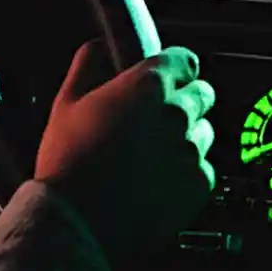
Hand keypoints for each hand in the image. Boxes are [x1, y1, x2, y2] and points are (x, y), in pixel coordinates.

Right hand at [34, 41, 215, 262]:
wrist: (77, 222)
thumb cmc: (68, 163)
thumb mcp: (67, 103)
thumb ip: (87, 66)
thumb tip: (97, 47)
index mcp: (148, 85)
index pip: (185, 61)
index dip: (175, 70)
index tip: (166, 80)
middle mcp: (178, 113)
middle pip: (202, 94)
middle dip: (184, 101)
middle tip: (156, 121)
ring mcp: (192, 150)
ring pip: (204, 132)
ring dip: (186, 138)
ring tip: (153, 157)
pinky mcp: (199, 184)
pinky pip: (204, 170)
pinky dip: (188, 174)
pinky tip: (158, 183)